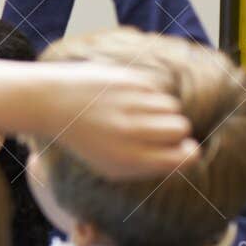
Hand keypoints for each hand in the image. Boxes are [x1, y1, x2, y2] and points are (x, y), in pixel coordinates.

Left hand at [28, 63, 198, 178]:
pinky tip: (123, 98)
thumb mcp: (111, 165)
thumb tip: (193, 154)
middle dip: (173, 129)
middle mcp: (129, 131)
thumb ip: (151, 166)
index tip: (177, 148)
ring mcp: (129, 103)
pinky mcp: (128, 79)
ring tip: (132, 113)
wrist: (51, 103)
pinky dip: (147, 94)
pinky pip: (157, 89)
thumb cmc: (87, 139)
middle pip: (181, 128)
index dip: (186, 153)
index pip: (184, 158)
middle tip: (151, 128)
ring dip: (159, 110)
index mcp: (127, 158)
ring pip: (172, 106)